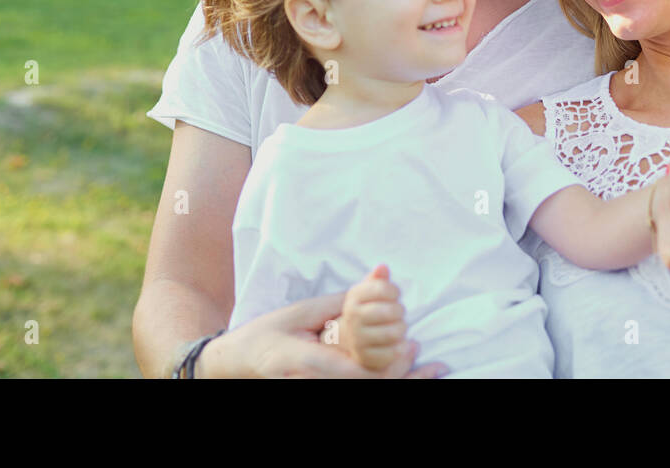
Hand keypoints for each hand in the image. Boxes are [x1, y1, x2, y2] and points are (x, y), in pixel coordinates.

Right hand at [198, 281, 445, 378]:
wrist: (237, 363)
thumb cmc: (266, 334)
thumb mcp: (300, 312)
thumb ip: (340, 301)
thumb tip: (378, 278)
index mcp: (303, 361)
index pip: (352, 373)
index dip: (386, 365)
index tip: (409, 345)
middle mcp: (310, 383)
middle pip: (363, 386)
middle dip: (399, 375)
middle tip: (425, 357)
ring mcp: (313, 390)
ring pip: (364, 391)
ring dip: (399, 382)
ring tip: (431, 369)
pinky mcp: (320, 390)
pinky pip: (356, 389)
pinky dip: (383, 382)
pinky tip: (409, 374)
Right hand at [337, 264, 415, 372]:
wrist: (350, 338)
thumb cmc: (367, 310)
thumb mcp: (369, 292)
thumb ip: (377, 280)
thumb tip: (383, 267)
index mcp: (354, 297)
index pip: (383, 288)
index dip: (394, 291)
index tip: (395, 295)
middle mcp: (352, 318)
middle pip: (391, 311)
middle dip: (399, 311)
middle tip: (397, 313)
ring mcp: (357, 339)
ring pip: (394, 332)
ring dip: (401, 329)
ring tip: (398, 327)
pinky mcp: (366, 358)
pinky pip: (393, 353)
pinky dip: (400, 347)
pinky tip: (397, 342)